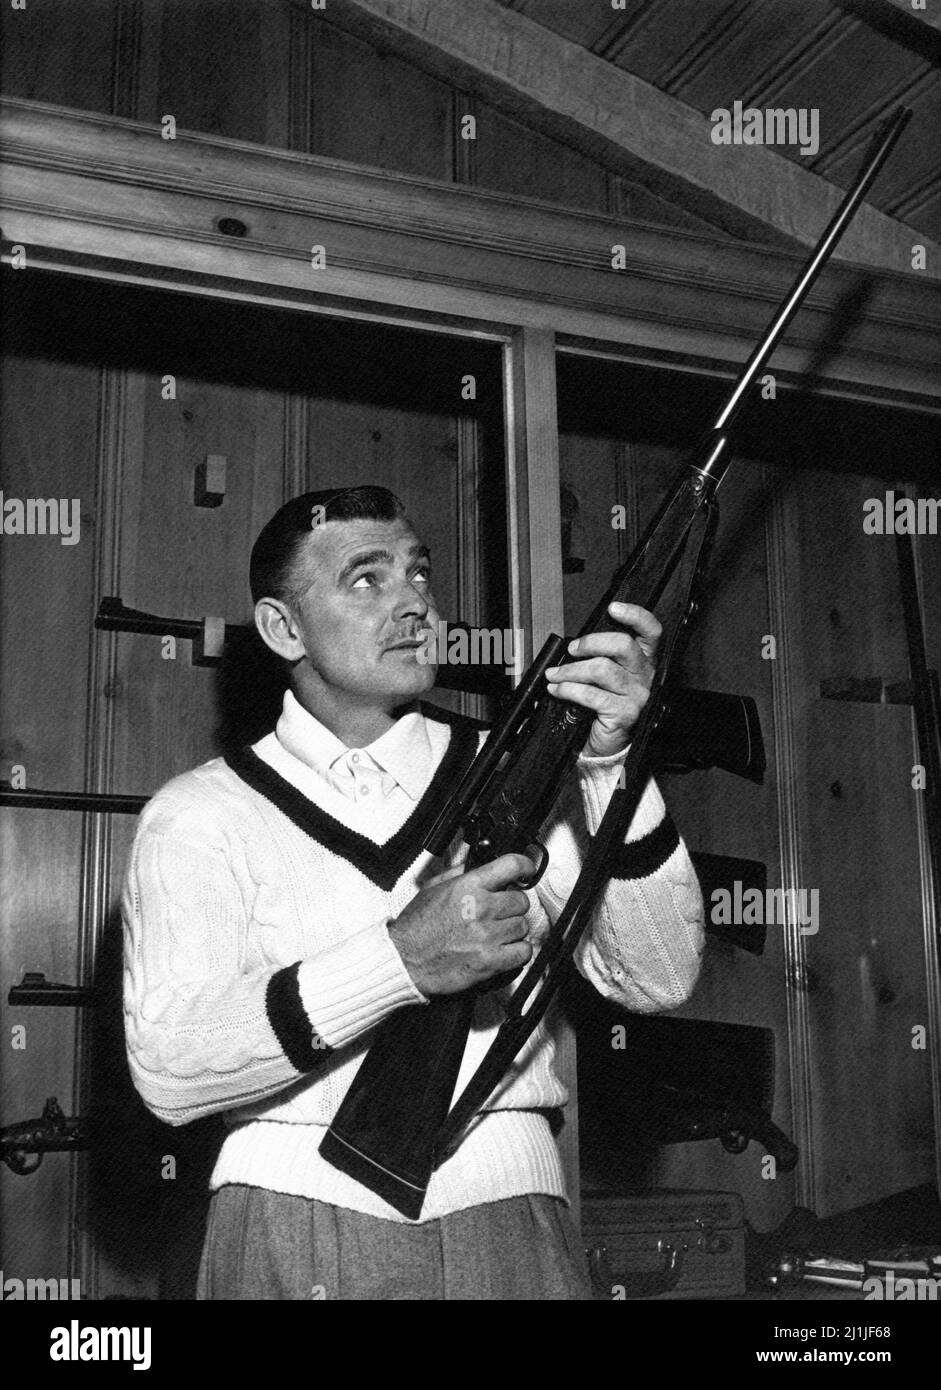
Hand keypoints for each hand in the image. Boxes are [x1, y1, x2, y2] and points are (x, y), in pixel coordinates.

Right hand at [389, 853, 535, 996]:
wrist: (404, 961)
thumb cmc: (416, 928)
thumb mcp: (433, 888)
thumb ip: (459, 872)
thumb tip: (477, 861)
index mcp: (468, 887)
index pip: (511, 866)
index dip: (525, 867)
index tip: (527, 871)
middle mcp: (480, 908)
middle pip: (521, 900)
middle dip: (511, 906)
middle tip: (498, 913)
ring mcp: (487, 935)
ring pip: (523, 926)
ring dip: (512, 930)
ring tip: (494, 934)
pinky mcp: (490, 961)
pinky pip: (523, 952)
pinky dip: (516, 952)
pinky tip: (502, 950)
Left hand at [544, 601, 661, 757]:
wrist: (608, 743)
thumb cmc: (606, 705)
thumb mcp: (608, 677)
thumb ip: (601, 656)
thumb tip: (577, 643)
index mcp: (644, 661)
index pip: (651, 632)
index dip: (635, 615)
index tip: (613, 608)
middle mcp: (645, 676)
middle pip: (623, 645)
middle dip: (591, 642)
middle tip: (573, 649)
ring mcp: (637, 695)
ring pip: (602, 669)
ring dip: (571, 670)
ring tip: (555, 675)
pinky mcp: (623, 713)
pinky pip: (591, 695)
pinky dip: (568, 689)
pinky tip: (556, 690)